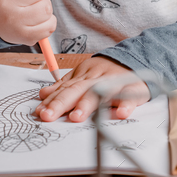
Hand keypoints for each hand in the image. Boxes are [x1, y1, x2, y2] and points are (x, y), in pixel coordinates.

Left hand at [34, 55, 150, 121]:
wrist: (137, 59)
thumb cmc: (107, 73)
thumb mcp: (84, 76)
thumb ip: (64, 87)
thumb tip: (42, 95)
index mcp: (83, 77)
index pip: (65, 90)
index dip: (51, 101)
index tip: (39, 113)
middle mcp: (97, 79)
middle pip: (77, 90)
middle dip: (61, 103)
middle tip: (48, 116)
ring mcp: (115, 83)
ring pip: (100, 92)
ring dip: (88, 104)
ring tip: (76, 117)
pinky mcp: (133, 88)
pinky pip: (130, 95)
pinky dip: (126, 103)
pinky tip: (121, 113)